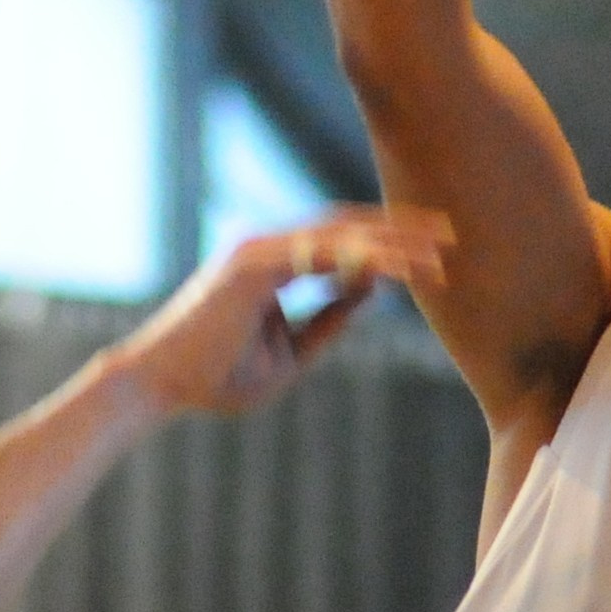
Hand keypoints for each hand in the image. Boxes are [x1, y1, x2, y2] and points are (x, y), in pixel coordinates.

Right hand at [112, 207, 453, 416]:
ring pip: (339, 234)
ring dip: (393, 242)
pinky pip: (320, 253)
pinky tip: (400, 267)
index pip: (337, 240)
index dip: (385, 241)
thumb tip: (371, 291)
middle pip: (346, 225)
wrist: (159, 386)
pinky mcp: (252, 265)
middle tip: (452, 235)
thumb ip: (327, 322)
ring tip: (440, 253)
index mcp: (271, 262)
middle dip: (401, 229)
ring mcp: (257, 250)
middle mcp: (265, 246)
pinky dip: (361, 257)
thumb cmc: (215, 377)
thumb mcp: (290, 353)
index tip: (432, 251)